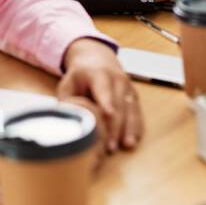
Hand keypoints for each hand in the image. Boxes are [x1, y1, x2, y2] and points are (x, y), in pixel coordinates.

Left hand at [58, 38, 143, 152]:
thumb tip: (70, 119)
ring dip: (129, 128)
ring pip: (131, 109)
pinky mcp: (134, 95)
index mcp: (99, 73)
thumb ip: (68, 101)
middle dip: (116, 126)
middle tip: (110, 146)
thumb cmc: (80, 76)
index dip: (106, 102)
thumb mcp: (68, 83)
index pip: (104, 89)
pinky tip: (134, 139)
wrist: (97, 58)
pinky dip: (137, 126)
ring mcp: (128, 87)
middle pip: (119, 104)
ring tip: (127, 145)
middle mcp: (117, 79)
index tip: (109, 114)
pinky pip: (137, 112)